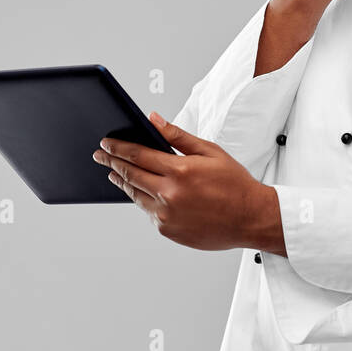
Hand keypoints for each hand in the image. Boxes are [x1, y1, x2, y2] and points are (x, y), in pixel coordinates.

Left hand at [94, 112, 284, 254]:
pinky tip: (142, 192)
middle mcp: (169, 194)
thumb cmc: (234, 183)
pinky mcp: (168, 230)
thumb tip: (154, 120)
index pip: (138, 155)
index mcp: (180, 171)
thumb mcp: (210, 151)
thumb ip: (178, 136)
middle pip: (130, 175)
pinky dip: (143, 200)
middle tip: (100, 156)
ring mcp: (167, 216)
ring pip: (135, 195)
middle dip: (112, 163)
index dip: (118, 148)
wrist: (251, 218)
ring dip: (123, 182)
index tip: (106, 143)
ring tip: (115, 173)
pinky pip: (149, 212)